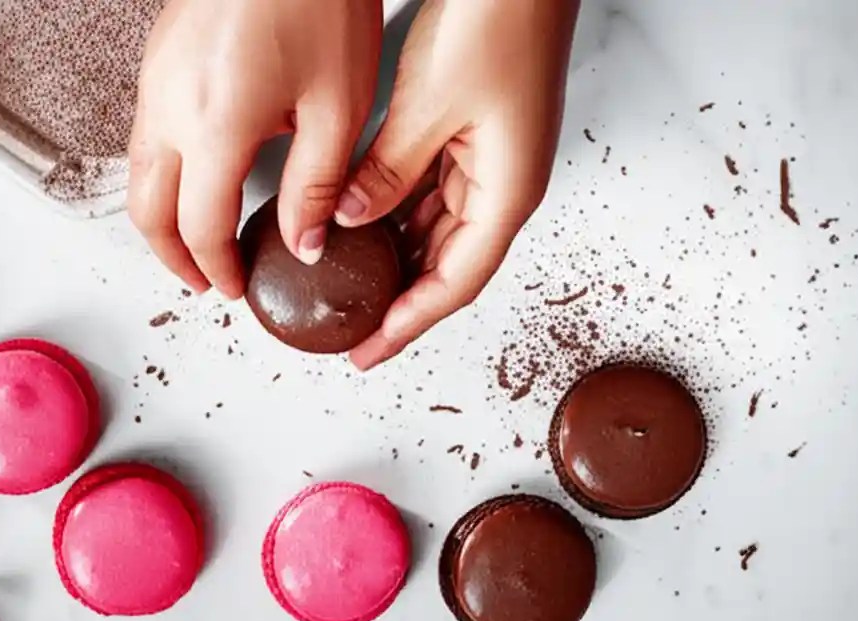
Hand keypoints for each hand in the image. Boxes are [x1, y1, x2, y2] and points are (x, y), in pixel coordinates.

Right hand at [128, 0, 382, 297]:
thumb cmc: (319, 2)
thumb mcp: (338, 105)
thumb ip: (315, 187)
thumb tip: (304, 244)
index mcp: (216, 127)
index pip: (202, 229)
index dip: (219, 269)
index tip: (239, 285)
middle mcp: (169, 108)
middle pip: (147, 212)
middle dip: (174, 258)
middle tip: (206, 281)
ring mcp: (154, 80)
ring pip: (138, 173)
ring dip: (162, 217)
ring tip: (199, 238)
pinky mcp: (157, 59)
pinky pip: (145, 134)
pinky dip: (163, 174)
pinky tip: (199, 175)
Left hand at [338, 0, 579, 369]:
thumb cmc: (495, 27)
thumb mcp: (426, 109)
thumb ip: (385, 174)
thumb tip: (349, 221)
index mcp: (508, 193)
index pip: (453, 284)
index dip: (409, 324)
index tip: (370, 351)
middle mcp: (505, 186)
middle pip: (450, 265)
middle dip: (402, 300)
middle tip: (353, 327)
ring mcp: (492, 162)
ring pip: (439, 232)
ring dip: (398, 259)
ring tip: (351, 284)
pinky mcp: (475, 137)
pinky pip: (434, 194)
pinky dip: (399, 215)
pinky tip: (363, 224)